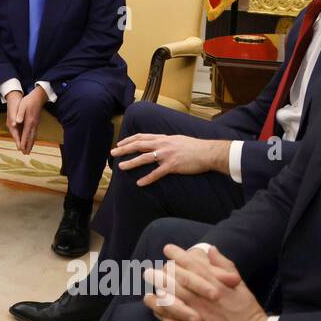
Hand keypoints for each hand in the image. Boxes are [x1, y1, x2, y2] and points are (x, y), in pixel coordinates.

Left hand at [5, 85, 45, 154]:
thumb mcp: (22, 106)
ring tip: (29, 150)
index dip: (23, 142)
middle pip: (31, 137)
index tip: (22, 149)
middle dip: (28, 146)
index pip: (26, 134)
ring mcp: (36, 123)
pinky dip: (34, 139)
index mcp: (29, 121)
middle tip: (26, 154)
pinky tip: (32, 141)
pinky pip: (35, 133)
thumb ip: (20, 114)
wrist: (39, 97)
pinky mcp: (37, 122)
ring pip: (34, 136)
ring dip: (31, 143)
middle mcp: (34, 124)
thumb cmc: (29, 101)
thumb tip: (17, 122)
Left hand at [110, 133, 229, 185]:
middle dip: (124, 149)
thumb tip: (158, 143)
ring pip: (144, 158)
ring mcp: (166, 155)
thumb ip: (166, 141)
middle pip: (138, 145)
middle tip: (112, 153)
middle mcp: (162, 145)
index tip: (119, 144)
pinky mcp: (172, 166)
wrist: (208, 152)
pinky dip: (147, 178)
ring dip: (131, 162)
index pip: (141, 137)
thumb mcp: (177, 139)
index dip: (129, 140)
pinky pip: (157, 173)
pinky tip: (140, 183)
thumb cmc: (194, 147)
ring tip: (121, 167)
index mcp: (163, 138)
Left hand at [142, 244, 267, 320]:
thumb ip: (225, 267)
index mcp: (216, 286)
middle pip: (176, 283)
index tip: (167, 248)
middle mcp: (205, 300)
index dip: (178, 255)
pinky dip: (163, 318)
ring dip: (157, 297)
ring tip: (146, 293)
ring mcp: (199, 317)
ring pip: (171, 303)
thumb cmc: (248, 312)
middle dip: (159, 275)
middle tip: (148, 271)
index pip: (193, 266)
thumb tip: (211, 250)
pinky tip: (156, 314)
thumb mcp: (241, 287)